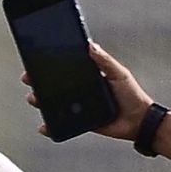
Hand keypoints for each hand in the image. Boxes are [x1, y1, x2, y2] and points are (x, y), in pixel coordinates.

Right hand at [21, 42, 153, 141]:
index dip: (50, 64)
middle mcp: (81, 90)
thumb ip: (105, 61)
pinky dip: (51, 126)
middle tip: (30, 79)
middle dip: (39, 82)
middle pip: (55, 85)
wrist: (140, 121)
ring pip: (54, 103)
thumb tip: (90, 45)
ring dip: (41, 101)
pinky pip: (63, 124)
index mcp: (89, 76)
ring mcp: (80, 107)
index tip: (36, 59)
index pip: (65, 68)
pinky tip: (44, 126)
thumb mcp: (119, 74)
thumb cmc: (132, 95)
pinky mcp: (81, 122)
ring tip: (35, 99)